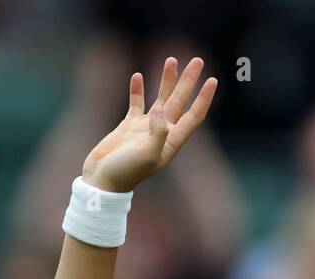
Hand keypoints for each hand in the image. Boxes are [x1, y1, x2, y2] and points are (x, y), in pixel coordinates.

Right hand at [81, 56, 216, 193]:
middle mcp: (161, 133)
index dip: (203, 99)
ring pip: (161, 99)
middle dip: (188, 81)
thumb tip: (160, 109)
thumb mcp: (146, 155)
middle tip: (198, 61)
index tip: (212, 80)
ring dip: (166, 80)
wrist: (102, 181)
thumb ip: (157, 132)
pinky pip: (136, 103)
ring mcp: (145, 128)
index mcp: (171, 141)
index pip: (193, 116)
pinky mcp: (128, 126)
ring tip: (171, 60)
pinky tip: (138, 76)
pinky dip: (137, 90)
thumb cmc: (125, 173)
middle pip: (180, 102)